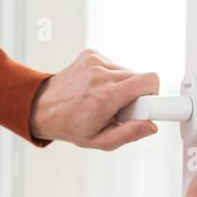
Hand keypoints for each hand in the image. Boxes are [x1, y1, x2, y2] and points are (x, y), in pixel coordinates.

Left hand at [29, 50, 160, 150]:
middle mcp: (100, 76)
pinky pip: (114, 64)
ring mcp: (94, 62)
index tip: (149, 107)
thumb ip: (128, 134)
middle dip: (137, 95)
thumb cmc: (71, 126)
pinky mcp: (91, 54)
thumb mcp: (99, 141)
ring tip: (105, 99)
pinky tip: (96, 88)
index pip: (149, 81)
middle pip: (140, 77)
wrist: (42, 108)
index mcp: (105, 98)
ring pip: (127, 71)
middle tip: (121, 109)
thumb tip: (151, 126)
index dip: (153, 96)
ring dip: (123, 86)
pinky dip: (111, 76)